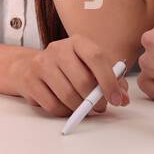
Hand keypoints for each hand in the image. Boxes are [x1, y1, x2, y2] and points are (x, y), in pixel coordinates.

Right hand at [11, 35, 128, 117]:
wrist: (30, 66)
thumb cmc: (69, 68)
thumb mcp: (91, 67)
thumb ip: (112, 80)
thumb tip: (123, 97)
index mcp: (77, 42)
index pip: (96, 57)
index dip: (109, 80)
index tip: (117, 99)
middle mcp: (58, 49)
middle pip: (82, 80)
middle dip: (95, 100)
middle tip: (100, 107)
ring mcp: (41, 63)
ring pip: (68, 95)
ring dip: (80, 108)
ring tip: (83, 107)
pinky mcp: (30, 80)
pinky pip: (52, 105)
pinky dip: (64, 112)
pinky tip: (66, 106)